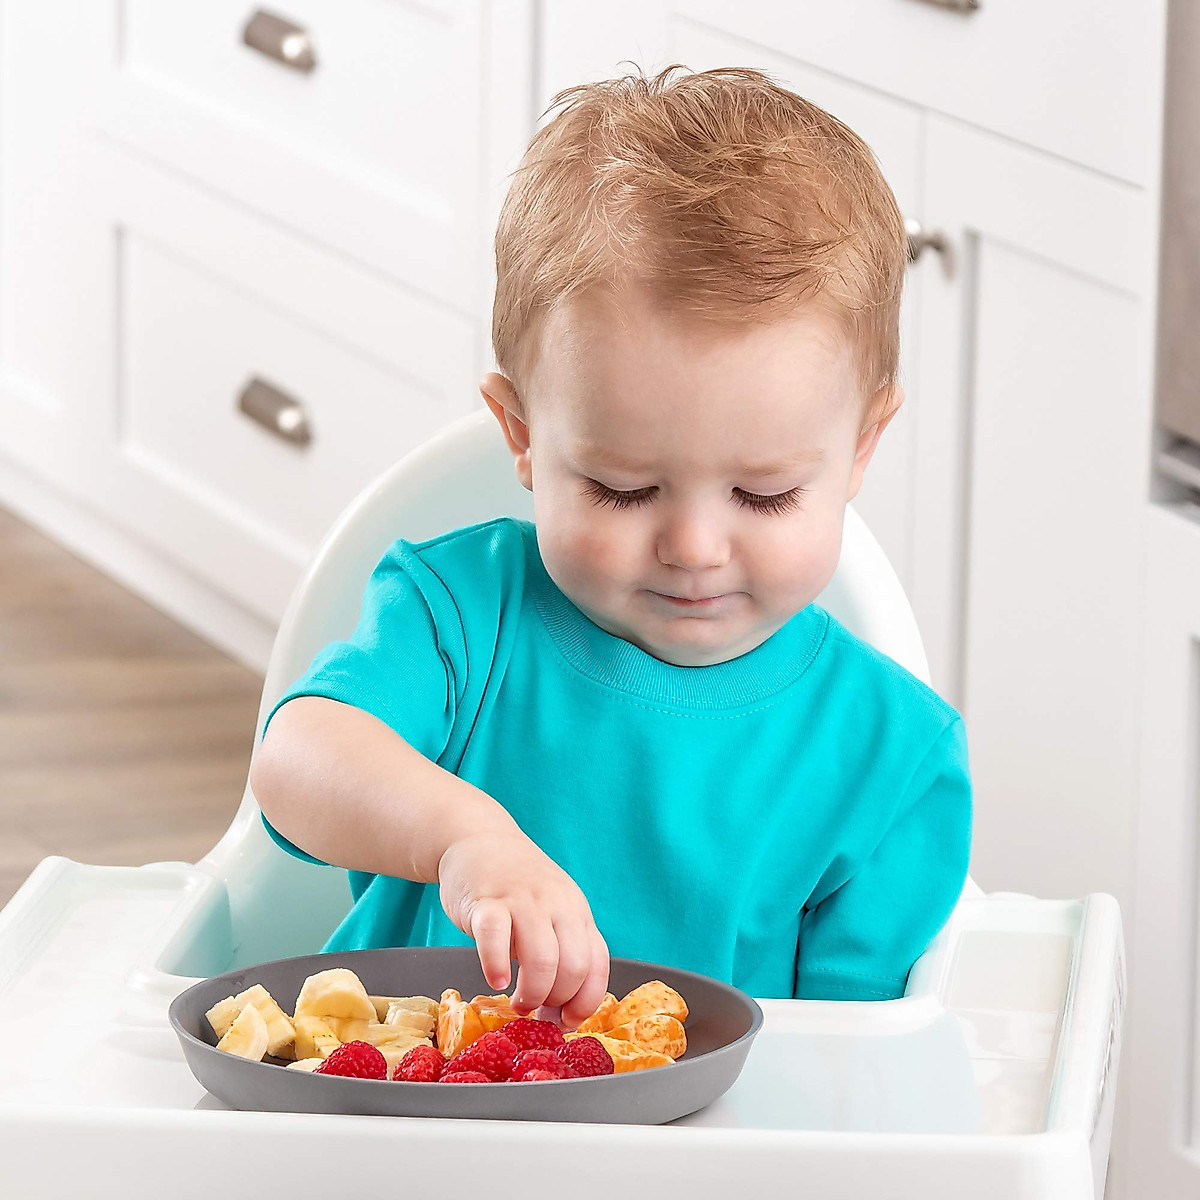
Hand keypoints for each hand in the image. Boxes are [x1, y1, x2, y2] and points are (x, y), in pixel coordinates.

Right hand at [437, 828, 609, 1028]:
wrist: (479, 840)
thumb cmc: (516, 886)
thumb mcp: (553, 910)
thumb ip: (562, 950)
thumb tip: (562, 1011)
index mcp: (577, 911)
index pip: (597, 966)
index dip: (584, 1003)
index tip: (565, 1021)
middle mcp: (557, 904)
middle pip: (573, 967)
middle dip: (555, 1001)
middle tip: (535, 1009)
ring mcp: (522, 900)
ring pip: (542, 959)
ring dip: (531, 993)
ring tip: (516, 1001)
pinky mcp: (486, 901)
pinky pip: (495, 938)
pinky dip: (496, 966)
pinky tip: (495, 979)